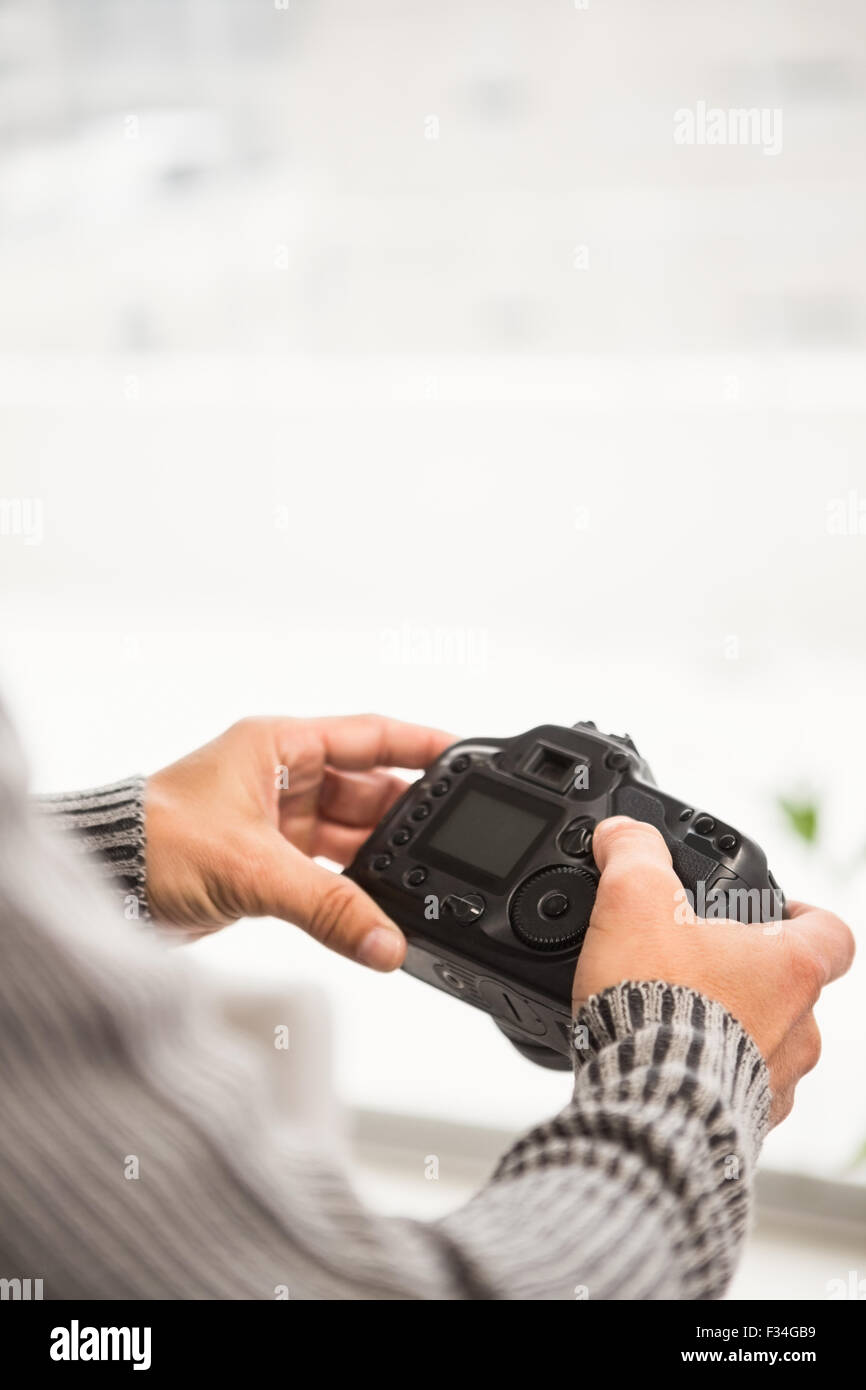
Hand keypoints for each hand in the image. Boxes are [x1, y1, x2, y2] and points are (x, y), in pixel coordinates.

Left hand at [145, 714, 454, 968]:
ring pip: (347, 832)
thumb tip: (387, 942)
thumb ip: (328, 908)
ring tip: (423, 880)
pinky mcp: (265, 862)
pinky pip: (326, 870)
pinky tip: (380, 906)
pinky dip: (351, 888)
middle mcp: (279, 776)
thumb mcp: (253, 870)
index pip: (369, 735)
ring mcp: (274, 820)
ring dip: (379, 858)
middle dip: (406, 815)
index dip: (421, 745)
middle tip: (454, 839)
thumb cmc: (154, 843)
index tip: (466, 757)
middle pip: (365, 788)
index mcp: (278, 747)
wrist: (103, 886)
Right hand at [574, 816, 854, 1125]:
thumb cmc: (654, 1007)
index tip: (782, 909)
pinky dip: (709, 1075)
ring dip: (732, 1028)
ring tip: (677, 1018)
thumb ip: (633, 853)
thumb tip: (622, 833)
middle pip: (792, 990)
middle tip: (699, 962)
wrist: (643, 1104)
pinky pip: (736, 1092)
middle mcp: (799, 1029)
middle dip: (748, 974)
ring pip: (768, 1044)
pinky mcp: (743, 1124)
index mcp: (790, 968)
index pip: (831, 932)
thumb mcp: (634, 899)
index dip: (808, 914)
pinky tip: (666, 1063)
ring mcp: (775, 1083)